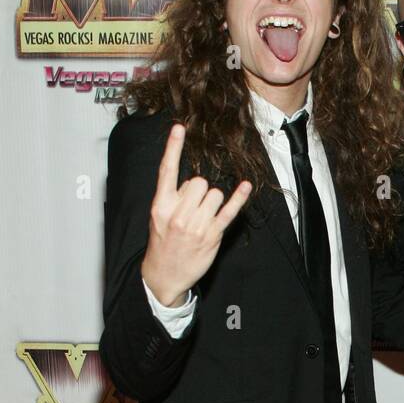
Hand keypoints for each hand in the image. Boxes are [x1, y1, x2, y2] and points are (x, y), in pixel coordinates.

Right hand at [141, 123, 251, 306]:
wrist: (164, 275)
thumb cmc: (163, 243)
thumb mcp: (158, 217)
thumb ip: (171, 197)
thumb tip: (191, 182)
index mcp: (161, 205)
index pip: (166, 171)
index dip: (173, 147)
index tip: (179, 127)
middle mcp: (178, 214)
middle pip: (198, 181)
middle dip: (200, 190)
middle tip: (194, 207)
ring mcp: (196, 225)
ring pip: (214, 194)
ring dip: (213, 201)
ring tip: (203, 217)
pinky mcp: (212, 235)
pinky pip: (229, 211)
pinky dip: (239, 198)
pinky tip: (245, 186)